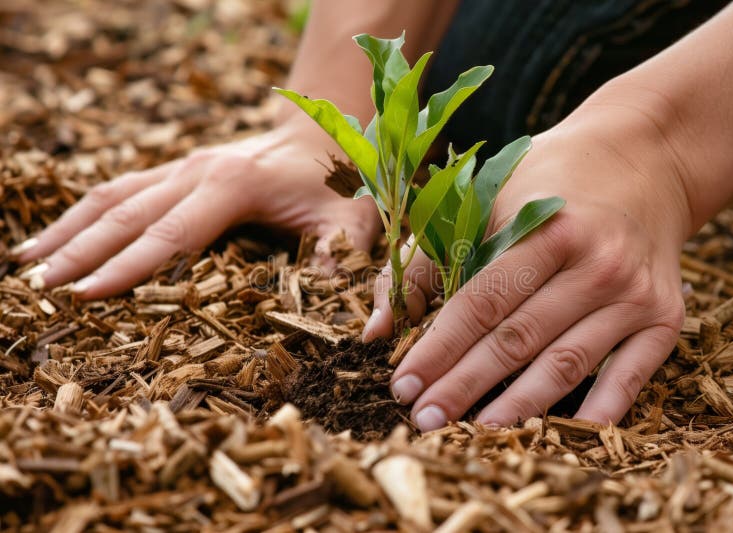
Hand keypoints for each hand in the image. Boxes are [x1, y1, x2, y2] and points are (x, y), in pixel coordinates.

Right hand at [12, 118, 380, 297]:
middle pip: (127, 214)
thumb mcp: (355, 219)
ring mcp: (183, 165)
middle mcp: (197, 170)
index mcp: (233, 186)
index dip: (128, 266)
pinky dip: (84, 212)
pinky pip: (121, 188)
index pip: (171, 234)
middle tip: (40, 288)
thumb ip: (346, 260)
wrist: (324, 126)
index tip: (86, 294)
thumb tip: (348, 315)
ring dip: (69, 228)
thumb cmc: (339, 178)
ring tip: (27, 263)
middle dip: (80, 251)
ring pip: (112, 196)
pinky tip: (59, 233)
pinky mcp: (178, 168)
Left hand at [365, 107, 690, 428]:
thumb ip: (427, 262)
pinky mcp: (664, 316)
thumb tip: (375, 332)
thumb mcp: (488, 198)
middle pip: (518, 339)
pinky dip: (602, 407)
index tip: (403, 385)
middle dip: (466, 385)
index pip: (481, 303)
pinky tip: (565, 434)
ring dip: (521, 405)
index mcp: (547, 228)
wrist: (645, 159)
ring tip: (478, 433)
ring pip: (568, 364)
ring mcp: (635, 293)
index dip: (439, 349)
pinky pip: (632, 373)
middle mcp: (596, 263)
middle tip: (426, 420)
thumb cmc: (550, 180)